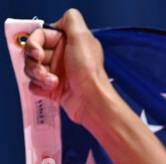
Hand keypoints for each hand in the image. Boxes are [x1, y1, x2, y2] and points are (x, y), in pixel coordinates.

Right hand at [21, 8, 109, 126]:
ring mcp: (57, 73)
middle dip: (33, 60)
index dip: (33, 43)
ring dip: (37, 74)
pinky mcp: (53, 89)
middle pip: (32, 52)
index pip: (39, 36)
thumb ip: (72, 20)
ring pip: (31, 68)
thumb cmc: (88, 71)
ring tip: (52, 81)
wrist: (92, 102)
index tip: (37, 52)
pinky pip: (34, 84)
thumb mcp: (82, 38)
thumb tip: (66, 16)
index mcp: (67, 43)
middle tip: (42, 67)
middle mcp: (61, 57)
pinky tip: (51, 90)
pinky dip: (40, 87)